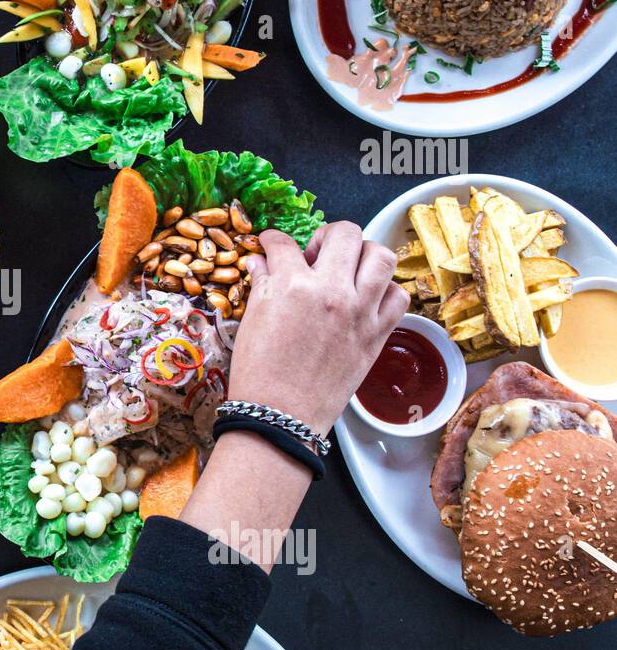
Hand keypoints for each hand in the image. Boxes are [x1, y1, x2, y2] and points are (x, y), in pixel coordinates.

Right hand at [226, 222, 408, 435]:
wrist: (281, 416)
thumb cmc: (260, 374)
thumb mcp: (252, 321)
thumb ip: (262, 285)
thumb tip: (261, 263)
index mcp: (292, 286)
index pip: (283, 244)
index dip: (272, 240)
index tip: (271, 244)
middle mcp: (332, 291)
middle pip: (344, 234)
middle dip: (326, 235)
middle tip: (315, 253)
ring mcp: (360, 312)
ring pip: (381, 255)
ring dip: (364, 253)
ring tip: (349, 266)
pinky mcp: (377, 334)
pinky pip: (398, 296)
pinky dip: (386, 290)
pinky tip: (367, 297)